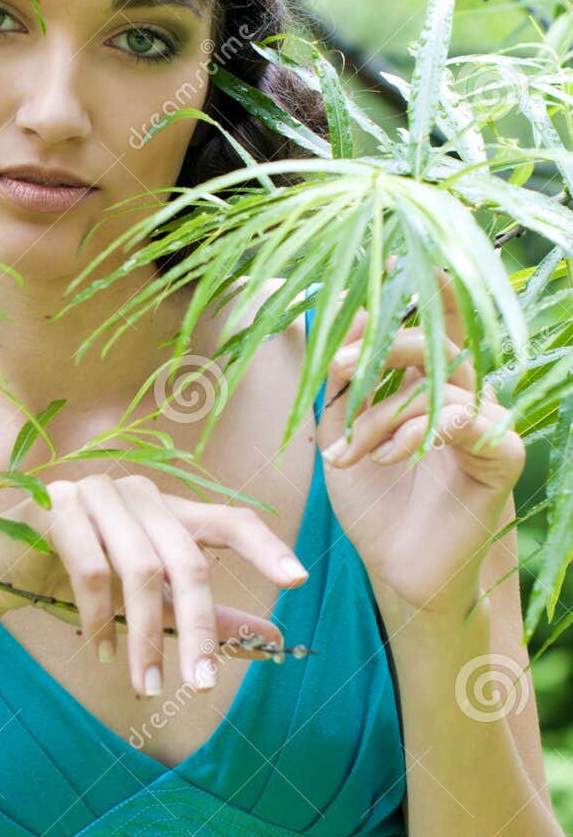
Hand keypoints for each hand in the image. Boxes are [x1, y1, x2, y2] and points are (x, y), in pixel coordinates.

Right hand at [0, 472, 309, 698]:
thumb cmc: (77, 579)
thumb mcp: (149, 603)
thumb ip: (208, 616)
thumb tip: (272, 639)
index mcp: (168, 509)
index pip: (228, 520)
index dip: (264, 549)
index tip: (297, 582)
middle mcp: (139, 493)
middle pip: (186, 562)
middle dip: (199, 629)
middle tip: (202, 684)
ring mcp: (97, 494)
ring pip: (140, 572)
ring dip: (145, 639)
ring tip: (147, 685)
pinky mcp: (58, 507)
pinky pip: (91, 572)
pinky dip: (101, 620)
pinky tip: (102, 652)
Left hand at [317, 266, 526, 616]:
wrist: (393, 569)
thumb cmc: (373, 503)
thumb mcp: (340, 433)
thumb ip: (339, 381)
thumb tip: (335, 316)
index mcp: (431, 385)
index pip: (432, 326)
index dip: (417, 295)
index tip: (384, 267)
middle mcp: (464, 396)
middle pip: (436, 344)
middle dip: (380, 349)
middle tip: (334, 366)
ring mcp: (487, 426)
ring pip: (439, 390)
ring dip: (382, 418)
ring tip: (348, 457)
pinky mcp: (502, 460)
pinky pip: (479, 425)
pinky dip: (433, 429)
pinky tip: (394, 453)